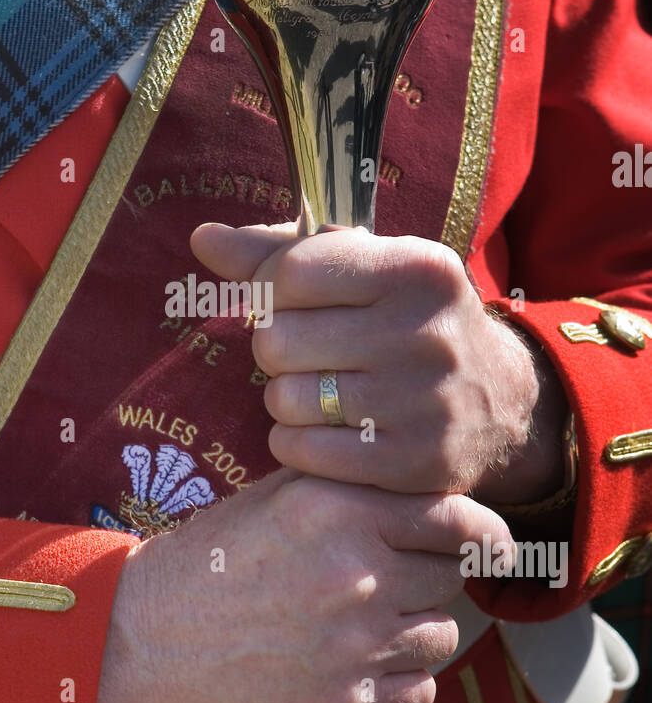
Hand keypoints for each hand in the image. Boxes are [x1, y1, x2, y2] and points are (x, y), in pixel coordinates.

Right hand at [96, 468, 512, 702]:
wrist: (144, 637)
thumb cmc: (209, 560)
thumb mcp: (275, 496)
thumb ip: (350, 486)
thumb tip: (422, 486)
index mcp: (340, 509)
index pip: (459, 518)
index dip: (481, 531)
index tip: (489, 542)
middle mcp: (356, 572)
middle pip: (451, 576)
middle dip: (431, 577)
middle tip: (391, 582)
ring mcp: (354, 643)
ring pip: (442, 636)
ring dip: (418, 630)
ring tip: (370, 627)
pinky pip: (418, 692)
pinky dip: (401, 682)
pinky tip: (361, 667)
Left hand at [191, 222, 566, 504]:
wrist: (498, 399)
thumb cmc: (406, 319)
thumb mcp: (365, 268)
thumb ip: (279, 252)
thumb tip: (203, 238)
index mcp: (418, 269)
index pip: (292, 271)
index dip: (270, 289)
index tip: (288, 301)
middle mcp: (428, 333)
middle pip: (278, 340)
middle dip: (275, 348)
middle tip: (306, 353)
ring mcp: (424, 404)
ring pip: (284, 399)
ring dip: (285, 398)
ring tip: (320, 391)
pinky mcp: (413, 464)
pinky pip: (301, 451)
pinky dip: (296, 442)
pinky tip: (325, 430)